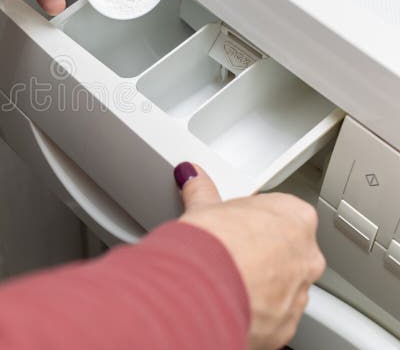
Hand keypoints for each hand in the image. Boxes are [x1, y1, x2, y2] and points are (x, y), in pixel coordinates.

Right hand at [176, 163, 324, 349]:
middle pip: (287, 251)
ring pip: (282, 286)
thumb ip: (203, 191)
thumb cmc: (214, 246)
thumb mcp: (204, 207)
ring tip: (224, 277)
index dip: (254, 219)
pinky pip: (272, 315)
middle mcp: (306, 257)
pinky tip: (229, 300)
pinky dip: (254, 310)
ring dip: (259, 283)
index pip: (281, 214)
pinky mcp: (285, 325)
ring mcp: (299, 293)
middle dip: (261, 252)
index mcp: (296, 218)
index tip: (235, 223)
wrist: (202, 291)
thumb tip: (193, 176)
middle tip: (228, 250)